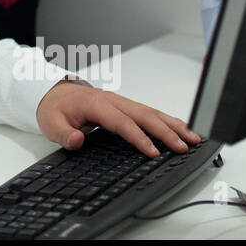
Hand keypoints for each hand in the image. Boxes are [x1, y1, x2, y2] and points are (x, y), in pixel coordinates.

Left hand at [35, 80, 199, 157]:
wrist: (53, 93)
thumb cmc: (55, 109)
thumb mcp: (51, 124)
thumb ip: (64, 134)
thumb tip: (77, 140)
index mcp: (98, 104)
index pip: (123, 123)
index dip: (139, 138)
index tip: (154, 153)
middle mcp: (114, 101)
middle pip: (145, 115)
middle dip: (166, 131)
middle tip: (184, 146)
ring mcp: (121, 102)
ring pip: (151, 112)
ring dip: (173, 125)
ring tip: (193, 138)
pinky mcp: (125, 106)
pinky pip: (149, 113)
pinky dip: (167, 121)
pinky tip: (180, 129)